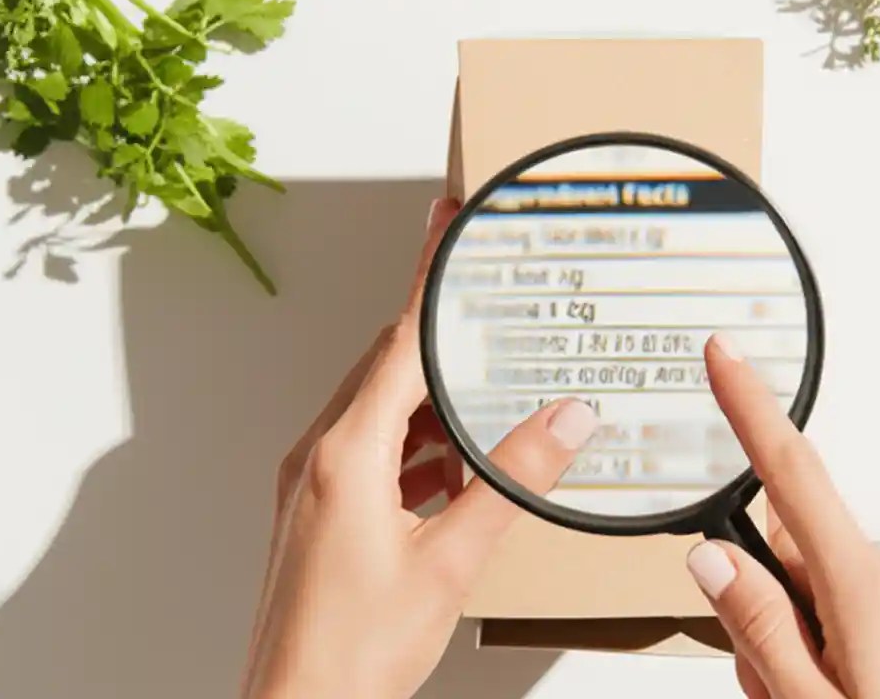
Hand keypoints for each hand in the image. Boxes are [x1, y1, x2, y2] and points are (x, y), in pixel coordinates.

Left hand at [240, 198, 597, 698]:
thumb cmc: (352, 652)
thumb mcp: (451, 562)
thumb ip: (511, 481)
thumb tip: (563, 422)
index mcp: (345, 455)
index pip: (398, 341)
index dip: (427, 278)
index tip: (442, 226)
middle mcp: (320, 458)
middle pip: (386, 366)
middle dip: (437, 331)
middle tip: (479, 296)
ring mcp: (316, 486)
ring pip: (381, 411)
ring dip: (432, 396)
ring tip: (486, 389)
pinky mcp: (322, 512)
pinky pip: (373, 451)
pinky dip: (418, 443)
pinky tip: (457, 463)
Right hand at [686, 332, 879, 698]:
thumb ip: (757, 627)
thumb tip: (715, 560)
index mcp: (864, 592)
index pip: (792, 477)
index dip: (751, 410)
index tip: (727, 357)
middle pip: (792, 560)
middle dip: (765, 607)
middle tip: (776, 684)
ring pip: (821, 597)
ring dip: (799, 642)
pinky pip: (861, 615)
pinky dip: (836, 650)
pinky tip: (847, 696)